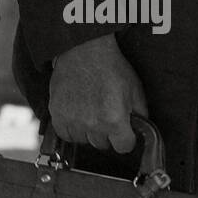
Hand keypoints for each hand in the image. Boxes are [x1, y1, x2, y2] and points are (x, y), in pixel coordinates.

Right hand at [48, 33, 148, 153]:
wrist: (85, 49)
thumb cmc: (111, 67)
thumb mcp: (135, 90)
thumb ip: (140, 115)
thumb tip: (140, 130)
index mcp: (115, 119)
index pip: (123, 147)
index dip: (125, 138)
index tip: (123, 130)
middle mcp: (93, 123)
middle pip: (102, 145)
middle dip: (106, 133)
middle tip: (105, 115)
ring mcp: (73, 119)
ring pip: (83, 140)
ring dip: (87, 131)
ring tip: (89, 112)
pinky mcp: (57, 112)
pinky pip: (64, 134)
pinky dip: (70, 128)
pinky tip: (76, 116)